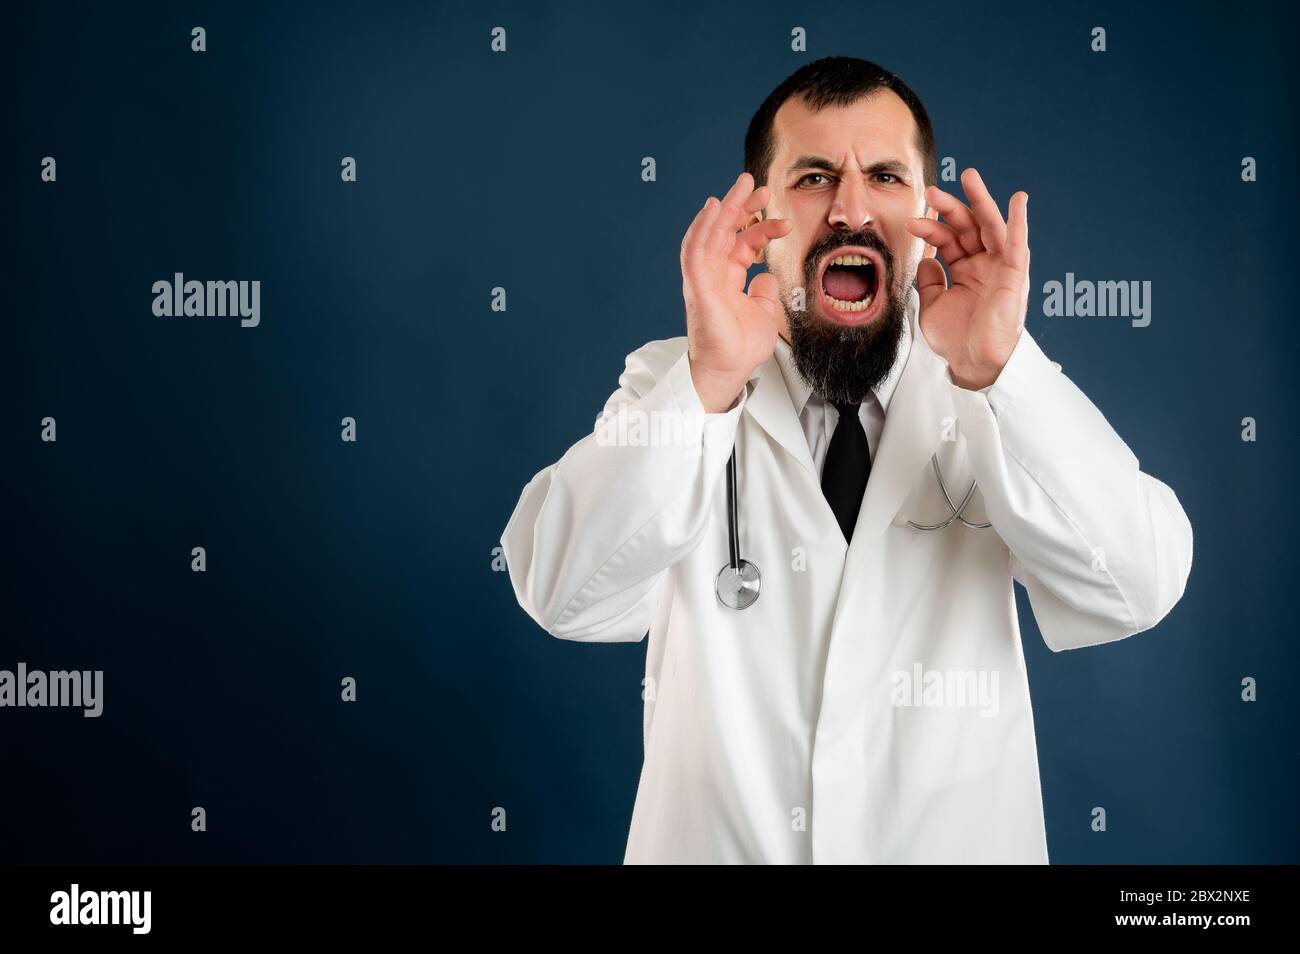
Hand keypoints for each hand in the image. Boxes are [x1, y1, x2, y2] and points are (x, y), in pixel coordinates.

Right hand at [681, 171, 792, 411]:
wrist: (730, 370)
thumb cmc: (741, 348)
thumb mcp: (764, 312)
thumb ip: (765, 291)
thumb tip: (767, 277)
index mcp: (728, 279)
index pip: (742, 244)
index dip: (760, 228)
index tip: (782, 221)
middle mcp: (713, 274)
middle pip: (724, 231)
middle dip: (741, 207)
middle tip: (758, 186)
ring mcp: (703, 279)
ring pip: (710, 233)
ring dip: (725, 209)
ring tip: (741, 186)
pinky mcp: (697, 286)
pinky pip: (696, 251)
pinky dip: (703, 228)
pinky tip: (714, 209)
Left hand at [904, 168, 1029, 389]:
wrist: (973, 362)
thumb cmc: (957, 339)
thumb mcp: (933, 305)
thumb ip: (929, 280)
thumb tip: (925, 257)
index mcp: (965, 270)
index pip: (948, 240)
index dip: (930, 229)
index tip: (911, 222)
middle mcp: (984, 264)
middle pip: (968, 227)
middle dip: (950, 207)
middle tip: (932, 190)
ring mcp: (999, 267)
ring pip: (990, 226)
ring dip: (980, 201)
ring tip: (969, 177)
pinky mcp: (1014, 274)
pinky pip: (1017, 244)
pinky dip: (1019, 221)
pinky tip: (1018, 199)